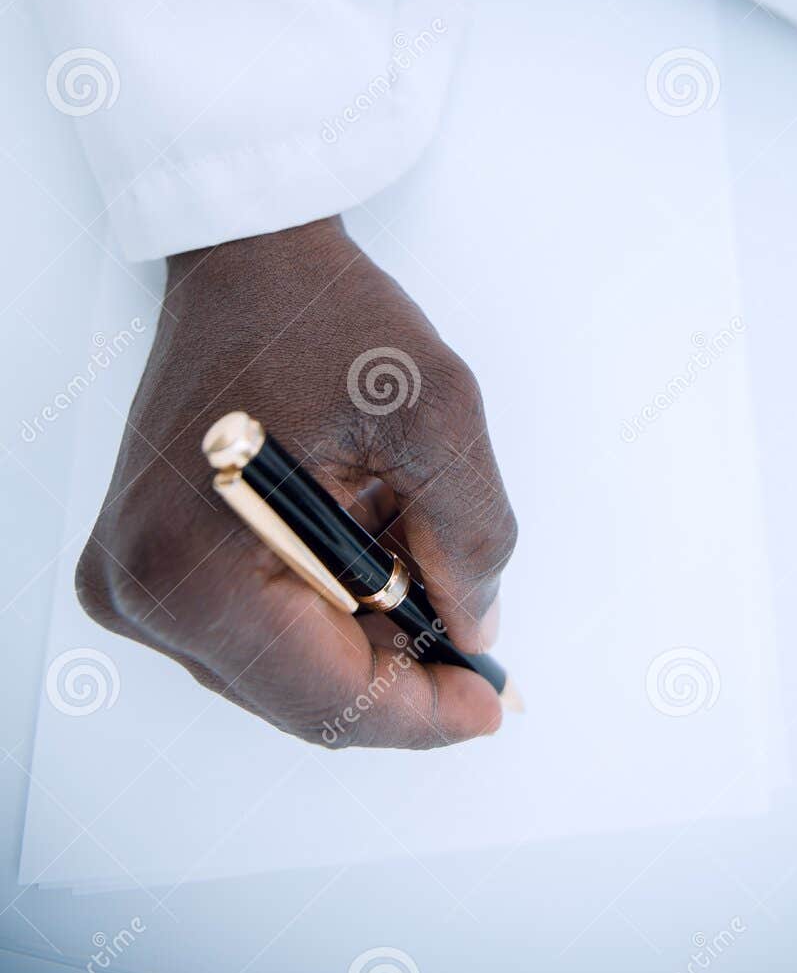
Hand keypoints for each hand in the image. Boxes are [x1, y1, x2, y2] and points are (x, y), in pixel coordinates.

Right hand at [77, 217, 515, 748]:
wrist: (249, 257)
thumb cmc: (325, 314)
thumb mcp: (436, 412)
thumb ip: (472, 537)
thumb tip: (474, 634)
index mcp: (194, 568)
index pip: (325, 698)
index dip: (420, 715)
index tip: (489, 705)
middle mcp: (140, 589)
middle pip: (299, 696)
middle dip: (396, 674)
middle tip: (474, 646)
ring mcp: (131, 580)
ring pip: (279, 668)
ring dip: (358, 637)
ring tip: (408, 557)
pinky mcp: (144, 562)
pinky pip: (252, 629)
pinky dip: (319, 608)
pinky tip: (359, 547)